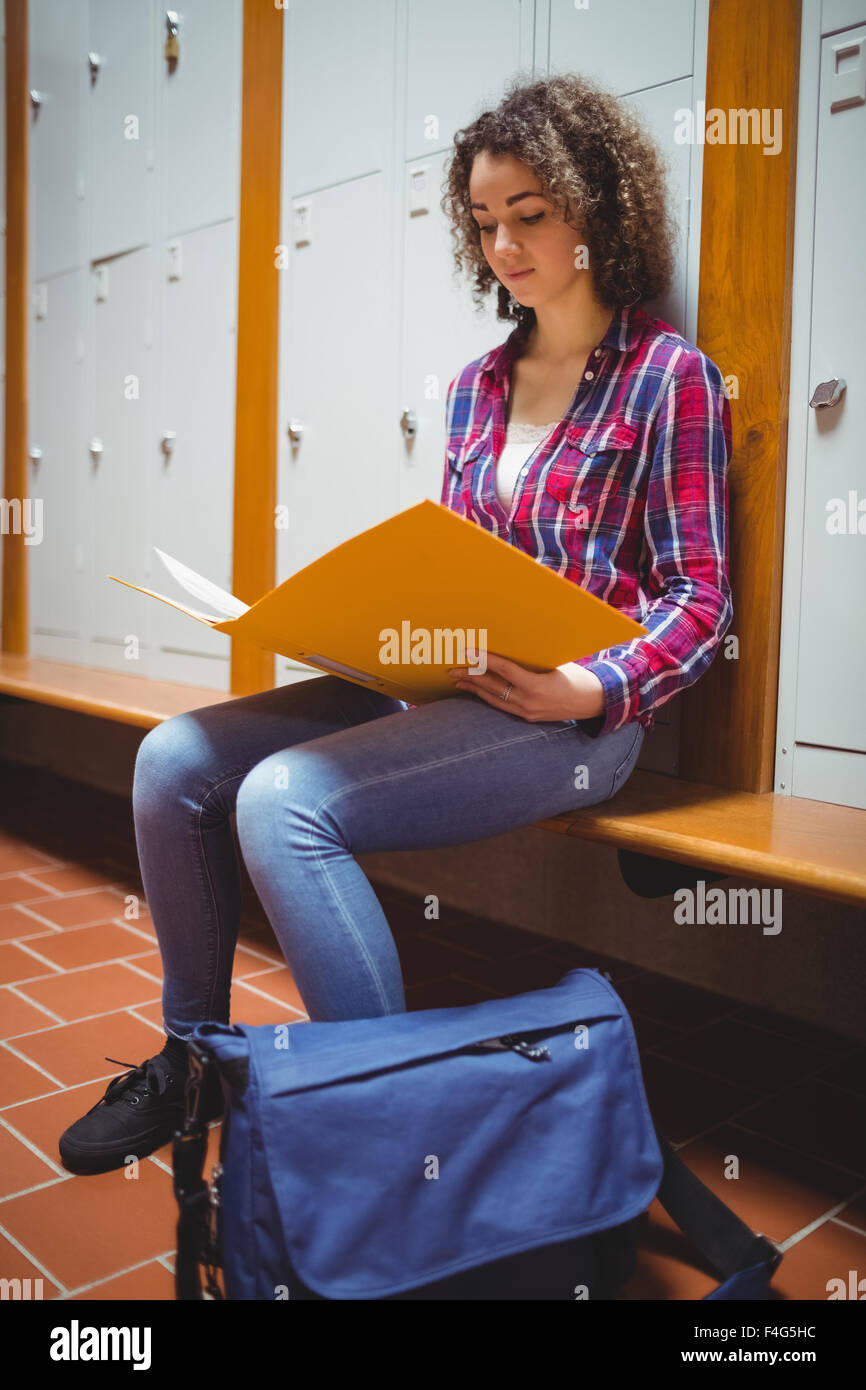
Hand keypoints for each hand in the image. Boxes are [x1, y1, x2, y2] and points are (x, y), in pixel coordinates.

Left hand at [448, 650, 605, 722]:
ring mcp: (527, 712)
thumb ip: (531, 661)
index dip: (485, 661)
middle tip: (452, 669)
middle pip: (493, 688)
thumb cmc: (576, 677)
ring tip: (458, 680)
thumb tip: (508, 647)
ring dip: (475, 689)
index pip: (505, 671)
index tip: (468, 653)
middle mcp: (529, 703)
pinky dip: (487, 697)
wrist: (592, 702)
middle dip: (471, 677)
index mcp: (536, 687)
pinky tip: (477, 690)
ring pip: (494, 699)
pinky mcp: (527, 717)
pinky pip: (502, 706)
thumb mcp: (555, 664)